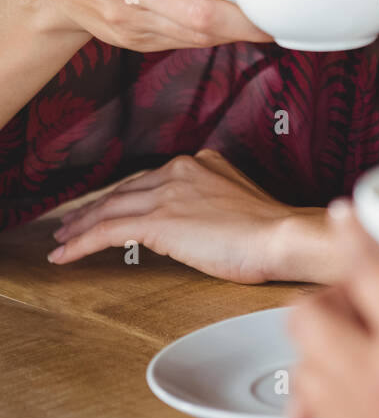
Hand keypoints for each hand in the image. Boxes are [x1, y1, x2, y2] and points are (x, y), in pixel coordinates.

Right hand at [36, 0, 272, 50]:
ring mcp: (128, 16)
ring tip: (263, 22)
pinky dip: (213, 36)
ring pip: (196, 35)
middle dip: (248, 20)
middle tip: (277, 17)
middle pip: (202, 12)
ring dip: (236, 33)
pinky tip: (229, 25)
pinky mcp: (133, 40)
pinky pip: (185, 43)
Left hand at [47, 150, 325, 283]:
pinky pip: (107, 231)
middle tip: (70, 223)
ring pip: (109, 207)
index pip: (147, 180)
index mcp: (199, 163)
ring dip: (79, 225)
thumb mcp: (236, 203)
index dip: (122, 196)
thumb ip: (209, 202)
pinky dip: (80, 242)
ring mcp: (167, 193)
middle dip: (93, 208)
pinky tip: (65, 254)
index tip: (107, 207)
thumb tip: (191, 223)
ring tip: (61, 240)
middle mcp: (179, 170)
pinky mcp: (158, 220)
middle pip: (123, 190)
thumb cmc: (268, 230)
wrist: (279, 235)